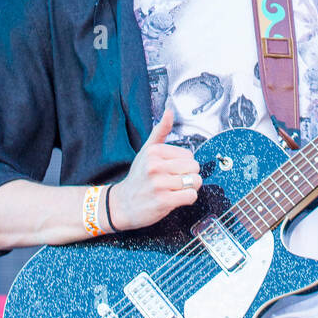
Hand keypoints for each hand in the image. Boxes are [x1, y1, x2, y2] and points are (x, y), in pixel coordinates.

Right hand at [108, 105, 200, 231]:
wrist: (122, 204)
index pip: (189, 155)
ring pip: (195, 181)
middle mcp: (155, 166)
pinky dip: (187, 199)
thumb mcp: (145, 151)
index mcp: (154, 152)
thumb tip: (169, 112)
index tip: (172, 170)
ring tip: (175, 189)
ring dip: (189, 188)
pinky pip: (191, 196)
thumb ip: (160, 132)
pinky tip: (175, 199)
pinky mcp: (163, 201)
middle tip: (175, 181)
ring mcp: (159, 184)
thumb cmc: (137, 177)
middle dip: (189, 176)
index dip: (184, 164)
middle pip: (194, 167)